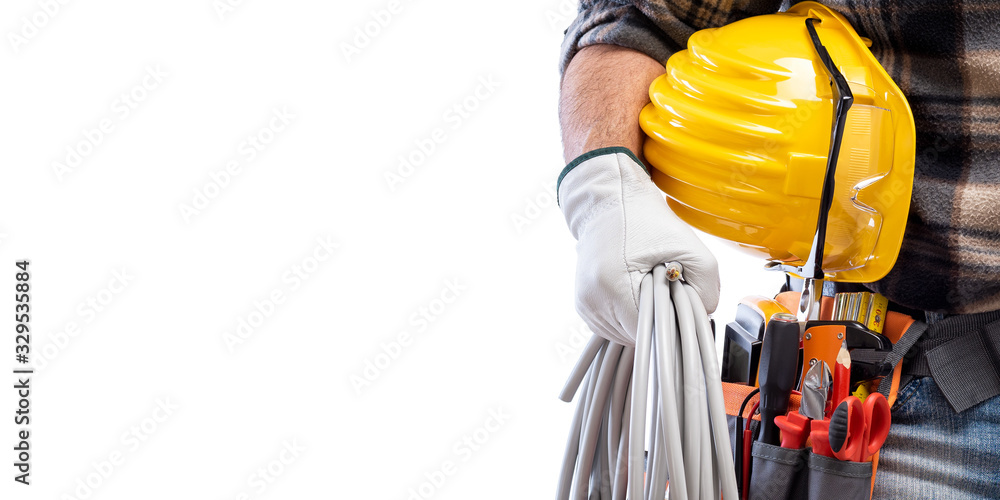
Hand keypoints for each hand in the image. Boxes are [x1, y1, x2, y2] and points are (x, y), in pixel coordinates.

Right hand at [558, 147, 719, 344]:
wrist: (609, 203)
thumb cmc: (645, 221)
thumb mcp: (690, 246)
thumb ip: (707, 287)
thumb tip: (704, 316)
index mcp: (612, 286)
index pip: (650, 333)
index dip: (673, 323)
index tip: (681, 304)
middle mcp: (592, 301)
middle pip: (639, 338)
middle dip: (660, 320)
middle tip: (668, 290)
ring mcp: (585, 306)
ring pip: (626, 336)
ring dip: (645, 320)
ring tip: (650, 288)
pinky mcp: (584, 306)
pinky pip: (614, 328)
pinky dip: (631, 317)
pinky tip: (637, 293)